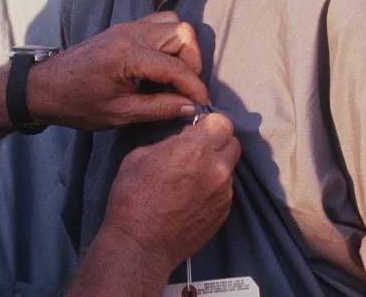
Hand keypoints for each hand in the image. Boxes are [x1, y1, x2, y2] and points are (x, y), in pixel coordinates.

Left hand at [28, 12, 207, 129]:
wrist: (45, 87)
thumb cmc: (78, 103)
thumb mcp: (119, 114)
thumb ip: (159, 108)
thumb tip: (192, 107)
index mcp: (127, 56)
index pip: (176, 67)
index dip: (194, 87)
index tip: (202, 105)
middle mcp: (130, 34)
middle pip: (181, 33)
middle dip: (193, 62)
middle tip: (188, 88)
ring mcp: (127, 27)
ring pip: (172, 23)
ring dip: (183, 48)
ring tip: (178, 77)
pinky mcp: (124, 29)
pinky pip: (158, 24)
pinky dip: (169, 41)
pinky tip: (164, 66)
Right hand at [101, 113, 239, 272]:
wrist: (141, 244)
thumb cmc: (132, 197)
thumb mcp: (140, 156)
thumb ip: (170, 143)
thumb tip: (183, 141)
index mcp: (194, 149)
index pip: (222, 122)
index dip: (209, 124)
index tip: (198, 130)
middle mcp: (216, 169)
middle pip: (233, 143)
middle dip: (217, 142)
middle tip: (197, 151)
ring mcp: (223, 193)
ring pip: (229, 168)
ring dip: (215, 167)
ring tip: (191, 179)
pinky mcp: (224, 213)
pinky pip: (224, 191)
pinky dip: (213, 188)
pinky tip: (192, 198)